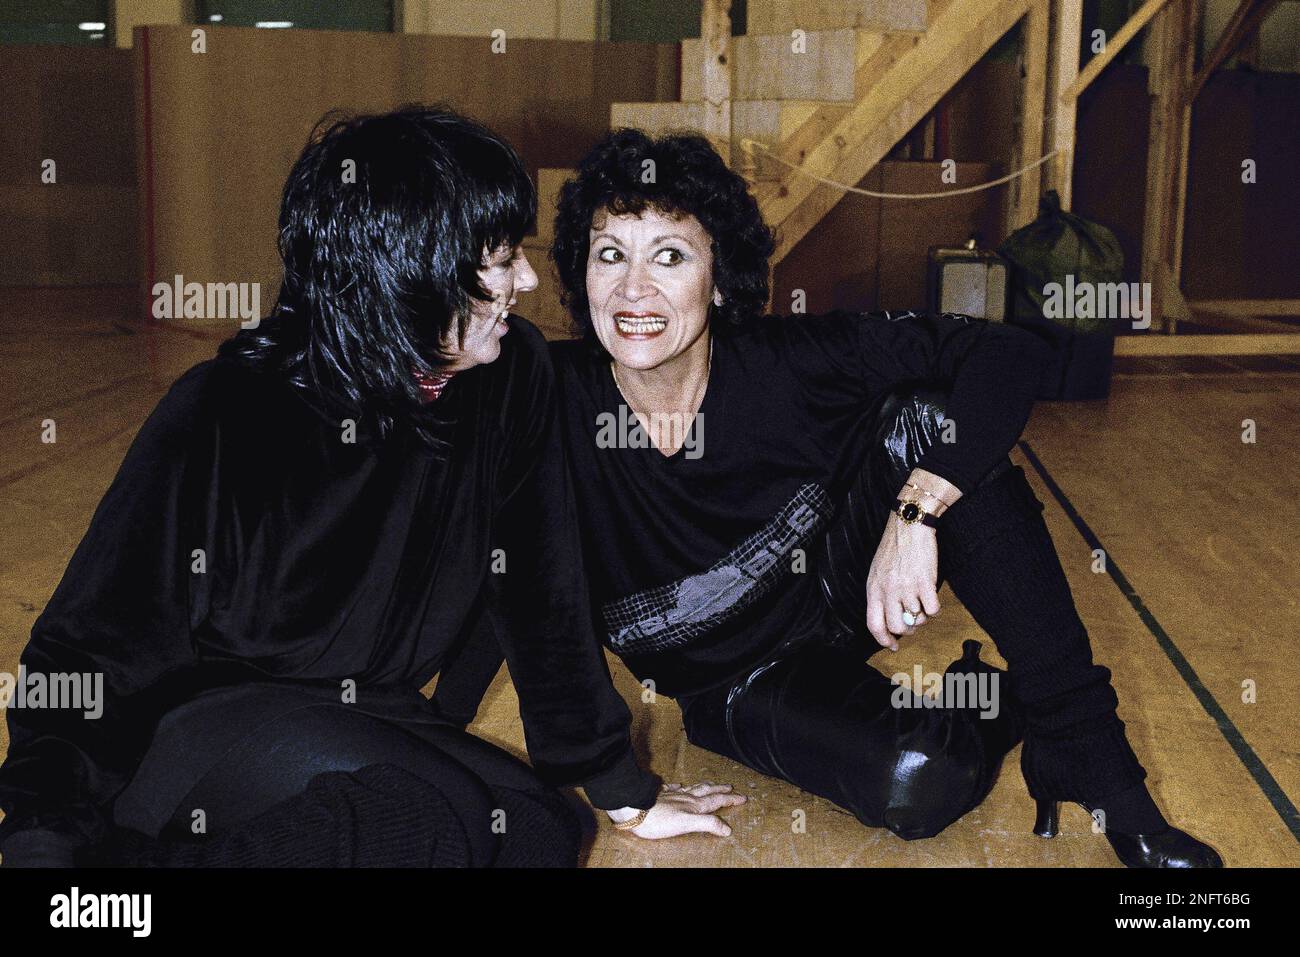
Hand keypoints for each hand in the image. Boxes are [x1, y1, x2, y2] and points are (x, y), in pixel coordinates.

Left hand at [607, 782, 745, 838]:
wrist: (633, 809)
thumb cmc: (658, 820)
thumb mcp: (687, 824)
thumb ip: (708, 825)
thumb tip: (727, 828)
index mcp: (694, 806)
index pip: (717, 801)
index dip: (730, 800)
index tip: (742, 797)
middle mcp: (686, 798)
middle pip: (707, 792)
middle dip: (720, 790)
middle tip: (731, 788)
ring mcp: (673, 796)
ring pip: (693, 788)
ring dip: (705, 786)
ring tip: (712, 784)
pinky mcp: (660, 796)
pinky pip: (673, 789)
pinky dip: (679, 787)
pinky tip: (679, 785)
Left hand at [866, 513, 940, 650]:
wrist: (910, 525)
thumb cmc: (895, 548)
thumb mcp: (878, 572)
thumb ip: (880, 595)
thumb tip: (888, 619)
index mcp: (873, 588)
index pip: (874, 624)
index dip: (884, 639)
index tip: (893, 645)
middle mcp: (888, 590)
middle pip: (898, 627)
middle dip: (909, 629)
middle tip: (914, 621)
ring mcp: (907, 587)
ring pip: (918, 619)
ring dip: (923, 615)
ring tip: (922, 599)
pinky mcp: (925, 583)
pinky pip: (933, 610)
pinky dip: (935, 608)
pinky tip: (932, 596)